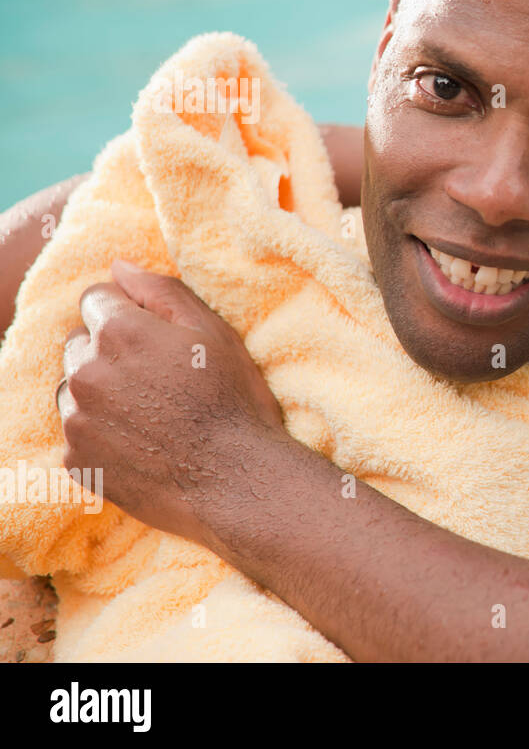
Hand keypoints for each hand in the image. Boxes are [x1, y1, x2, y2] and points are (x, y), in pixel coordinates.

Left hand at [59, 260, 291, 545]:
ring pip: (73, 388)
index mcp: (119, 331)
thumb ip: (161, 291)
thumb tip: (118, 267)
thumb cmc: (233, 402)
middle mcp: (84, 371)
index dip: (130, 313)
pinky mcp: (76, 460)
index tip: (158, 338)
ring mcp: (76, 419)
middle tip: (157, 377)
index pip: (97, 298)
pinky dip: (101, 433)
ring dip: (99, 391)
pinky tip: (141, 442)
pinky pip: (77, 432)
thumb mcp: (214, 332)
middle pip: (80, 343)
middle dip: (109, 351)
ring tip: (148, 412)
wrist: (235, 482)